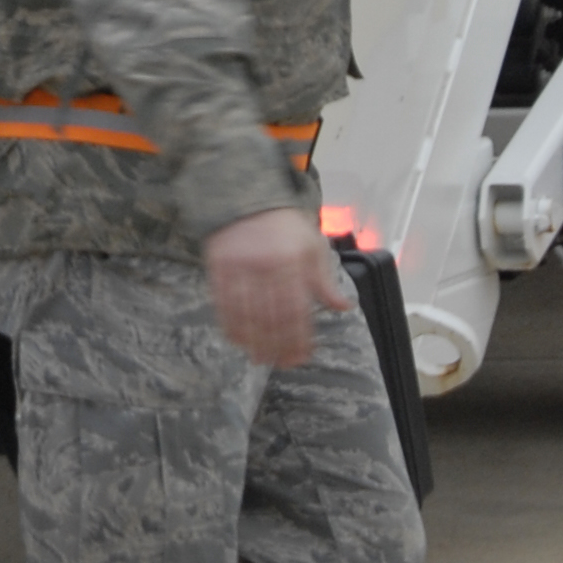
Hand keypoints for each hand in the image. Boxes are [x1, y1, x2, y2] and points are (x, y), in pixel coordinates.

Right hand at [203, 205, 346, 367]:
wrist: (249, 198)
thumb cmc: (286, 227)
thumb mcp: (313, 247)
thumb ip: (326, 281)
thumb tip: (344, 308)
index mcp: (292, 260)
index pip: (296, 309)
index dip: (299, 337)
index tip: (302, 356)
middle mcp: (265, 264)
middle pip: (271, 316)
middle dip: (278, 345)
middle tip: (282, 364)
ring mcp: (239, 266)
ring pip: (246, 313)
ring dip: (254, 341)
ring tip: (261, 359)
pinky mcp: (218, 266)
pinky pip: (223, 303)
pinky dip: (231, 325)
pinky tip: (238, 340)